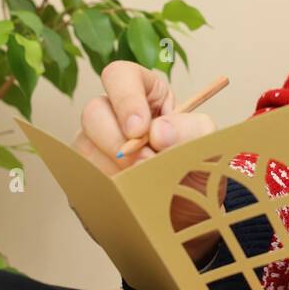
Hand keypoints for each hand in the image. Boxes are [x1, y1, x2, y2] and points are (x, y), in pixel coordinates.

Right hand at [74, 61, 222, 261]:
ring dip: (114, 167)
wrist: (189, 213)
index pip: (120, 76)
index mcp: (145, 93)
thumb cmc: (195, 167)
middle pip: (93, 111)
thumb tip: (157, 131)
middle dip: (117, 141)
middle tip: (145, 164)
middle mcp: (114, 113)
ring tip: (144, 182)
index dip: (125, 99)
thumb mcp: (206, 145)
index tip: (139, 130)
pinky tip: (129, 194)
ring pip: (84, 145)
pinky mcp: (86, 172)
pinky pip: (81, 175)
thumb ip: (190, 130)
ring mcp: (95, 142)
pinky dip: (106, 186)